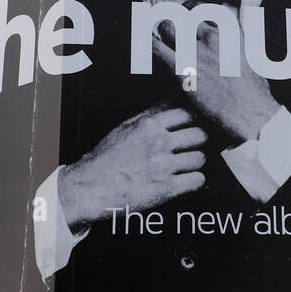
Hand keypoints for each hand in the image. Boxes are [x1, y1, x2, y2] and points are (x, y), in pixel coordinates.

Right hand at [60, 104, 207, 228]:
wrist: (90, 188)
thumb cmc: (105, 158)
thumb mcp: (125, 128)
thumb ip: (150, 115)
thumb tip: (173, 102)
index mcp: (149, 125)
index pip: (187, 114)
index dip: (193, 121)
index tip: (193, 127)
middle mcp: (159, 143)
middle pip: (199, 135)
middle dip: (198, 141)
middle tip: (192, 147)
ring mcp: (164, 166)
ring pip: (200, 158)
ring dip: (196, 163)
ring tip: (187, 165)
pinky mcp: (167, 189)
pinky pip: (198, 180)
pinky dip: (195, 181)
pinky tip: (186, 180)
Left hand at [154, 20, 279, 144]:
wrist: (250, 112)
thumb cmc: (253, 92)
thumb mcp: (248, 57)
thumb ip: (232, 43)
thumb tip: (222, 41)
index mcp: (229, 30)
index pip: (201, 7)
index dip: (188, 11)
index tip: (184, 17)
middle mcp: (211, 35)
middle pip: (182, 16)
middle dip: (174, 22)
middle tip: (169, 32)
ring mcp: (195, 50)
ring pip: (166, 27)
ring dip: (161, 33)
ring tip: (160, 41)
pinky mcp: (181, 69)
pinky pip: (156, 49)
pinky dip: (149, 46)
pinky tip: (148, 49)